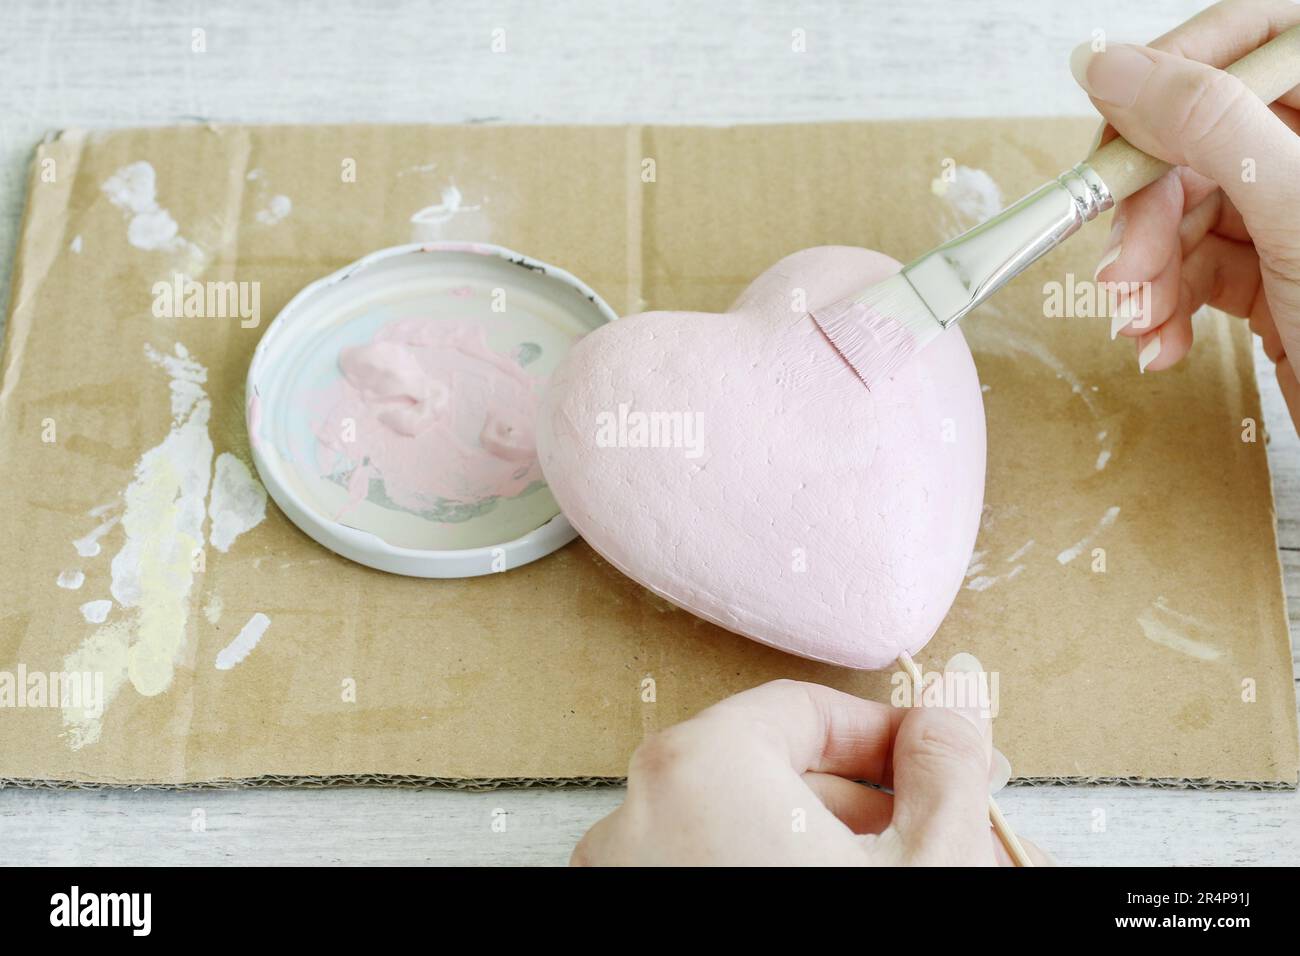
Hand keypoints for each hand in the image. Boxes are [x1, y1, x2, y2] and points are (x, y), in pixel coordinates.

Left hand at [571, 674, 1049, 865]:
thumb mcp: (929, 865)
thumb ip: (944, 768)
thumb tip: (949, 723)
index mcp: (700, 767)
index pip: (804, 711)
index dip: (887, 734)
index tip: (939, 763)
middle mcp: (639, 817)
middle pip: (766, 773)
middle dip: (859, 802)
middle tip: (932, 834)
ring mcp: (624, 882)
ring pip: (735, 835)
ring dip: (815, 850)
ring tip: (888, 883)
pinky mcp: (632, 926)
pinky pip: (703, 876)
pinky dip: (762, 880)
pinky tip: (833, 912)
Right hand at [1069, 0, 1299, 421]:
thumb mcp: (1294, 208)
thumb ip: (1206, 123)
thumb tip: (1107, 65)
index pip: (1247, 38)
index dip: (1171, 76)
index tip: (1115, 133)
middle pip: (1194, 137)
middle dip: (1146, 210)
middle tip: (1123, 266)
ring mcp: (1290, 213)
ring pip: (1182, 210)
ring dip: (1145, 273)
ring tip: (1140, 321)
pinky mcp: (1268, 273)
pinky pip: (1192, 268)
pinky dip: (1163, 308)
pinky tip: (1162, 343)